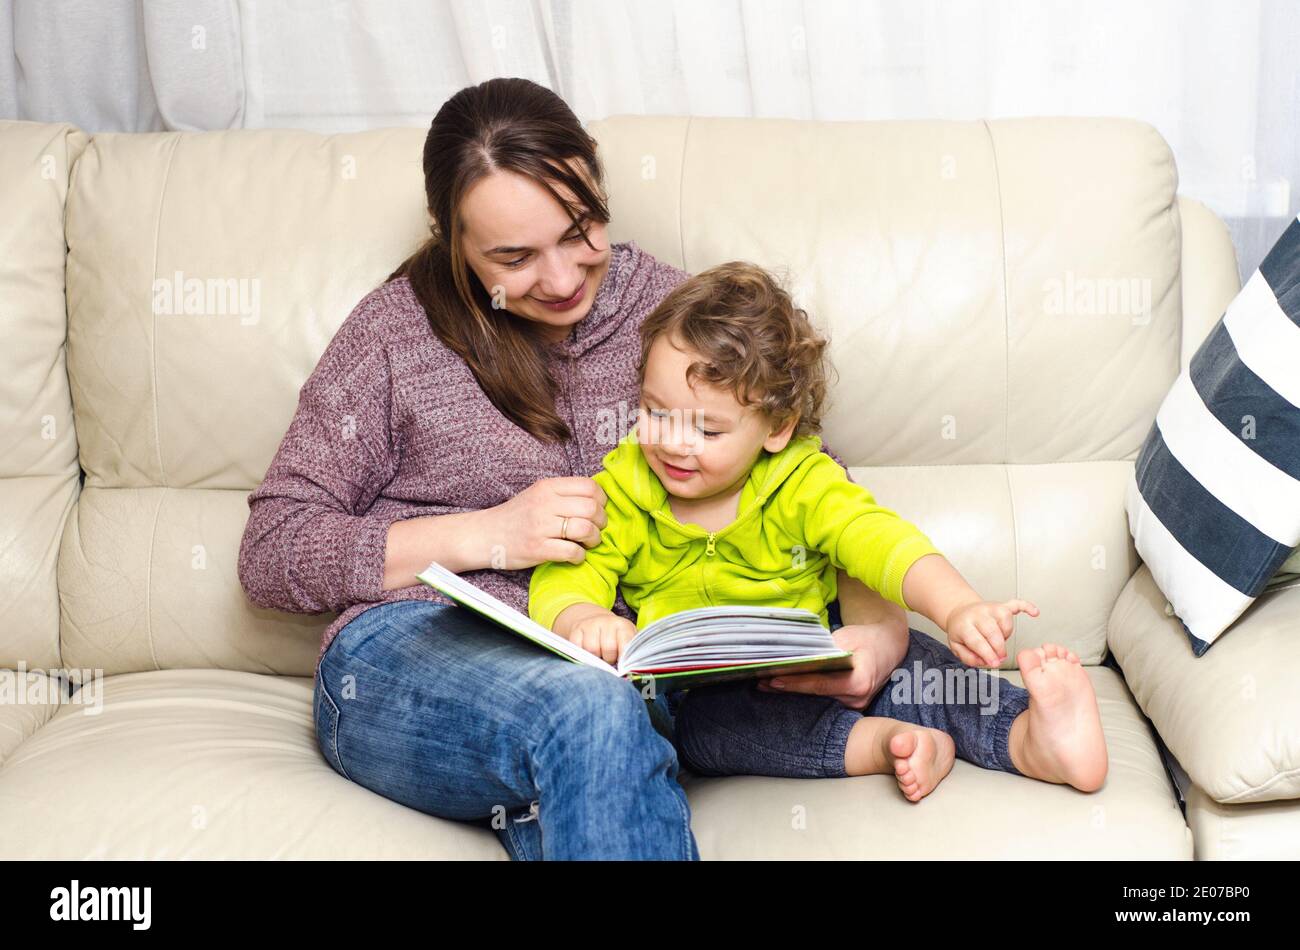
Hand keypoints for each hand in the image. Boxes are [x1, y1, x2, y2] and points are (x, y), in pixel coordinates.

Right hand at [480, 476, 607, 569]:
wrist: (485, 535)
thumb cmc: (517, 516)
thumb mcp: (538, 495)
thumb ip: (563, 493)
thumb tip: (598, 498)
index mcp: (547, 487)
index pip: (589, 486)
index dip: (601, 500)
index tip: (598, 510)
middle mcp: (545, 504)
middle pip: (591, 508)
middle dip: (601, 522)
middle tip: (595, 529)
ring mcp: (540, 526)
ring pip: (585, 529)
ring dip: (593, 539)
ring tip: (587, 543)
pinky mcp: (537, 549)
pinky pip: (572, 552)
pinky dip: (579, 556)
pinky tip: (574, 556)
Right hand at [564, 611, 637, 664]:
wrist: (596, 621)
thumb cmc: (616, 637)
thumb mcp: (628, 641)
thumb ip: (631, 653)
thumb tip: (633, 670)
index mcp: (623, 626)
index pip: (625, 645)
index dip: (624, 661)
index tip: (622, 669)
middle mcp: (606, 622)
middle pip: (608, 648)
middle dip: (609, 661)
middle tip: (610, 662)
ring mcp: (590, 624)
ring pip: (591, 650)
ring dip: (595, 659)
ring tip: (599, 658)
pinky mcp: (576, 630)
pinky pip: (577, 648)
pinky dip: (581, 656)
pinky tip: (587, 656)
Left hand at [755, 621, 906, 709]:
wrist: (888, 647)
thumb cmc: (867, 639)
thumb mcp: (846, 637)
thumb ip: (823, 648)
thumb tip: (795, 654)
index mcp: (859, 681)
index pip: (820, 684)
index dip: (795, 682)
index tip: (773, 679)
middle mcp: (857, 699)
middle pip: (815, 696)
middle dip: (787, 689)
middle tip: (760, 682)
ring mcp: (854, 706)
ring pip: (817, 700)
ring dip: (792, 692)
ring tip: (765, 684)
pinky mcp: (849, 706)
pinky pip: (823, 700)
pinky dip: (804, 693)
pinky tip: (783, 688)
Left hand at [945, 599, 1038, 666]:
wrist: (960, 612)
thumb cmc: (961, 631)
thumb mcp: (956, 647)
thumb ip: (968, 657)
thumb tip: (985, 661)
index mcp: (964, 625)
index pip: (977, 641)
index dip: (988, 654)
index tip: (995, 664)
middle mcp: (978, 614)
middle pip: (993, 632)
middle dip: (999, 648)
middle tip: (1000, 658)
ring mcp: (991, 608)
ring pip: (1006, 622)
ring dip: (1006, 634)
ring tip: (998, 639)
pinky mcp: (1002, 605)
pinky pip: (1016, 604)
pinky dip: (1026, 607)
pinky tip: (1034, 612)